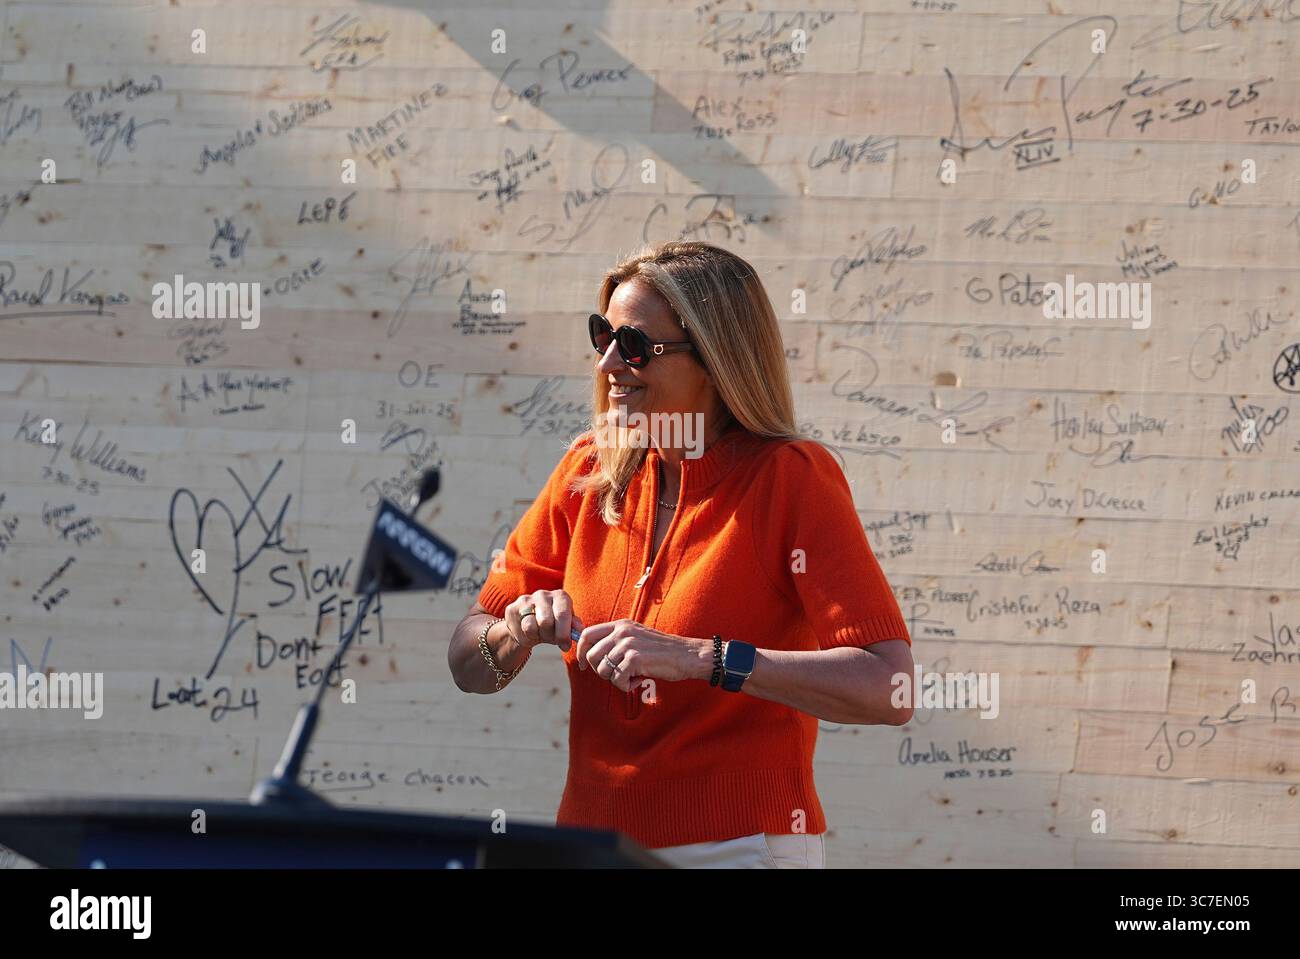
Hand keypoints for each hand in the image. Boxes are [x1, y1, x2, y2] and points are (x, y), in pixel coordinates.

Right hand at [505, 590, 583, 652]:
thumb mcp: (566, 626)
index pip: (562, 614)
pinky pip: (520, 629)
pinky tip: (529, 633)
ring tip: (541, 635)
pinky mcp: (512, 608)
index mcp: (560, 596)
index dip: (564, 633)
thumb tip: (580, 631)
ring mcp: (526, 600)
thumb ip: (574, 627)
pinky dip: (526, 637)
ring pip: (531, 626)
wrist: (529, 626)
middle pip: (546, 621)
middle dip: (550, 636)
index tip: (565, 646)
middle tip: (552, 640)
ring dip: (537, 637)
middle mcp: (543, 594)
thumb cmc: (554, 625)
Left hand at [575, 619, 705, 690]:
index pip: (586, 634)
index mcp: (620, 625)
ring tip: (631, 676)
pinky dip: (626, 685)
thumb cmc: (661, 652)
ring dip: (615, 680)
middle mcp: (622, 631)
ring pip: (602, 669)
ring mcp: (628, 644)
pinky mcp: (635, 658)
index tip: (583, 665)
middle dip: (600, 671)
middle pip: (591, 655)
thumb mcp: (636, 638)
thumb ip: (616, 642)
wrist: (687, 656)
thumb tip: (591, 655)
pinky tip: (639, 680)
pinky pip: (617, 679)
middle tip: (617, 675)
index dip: (580, 652)